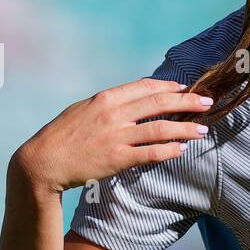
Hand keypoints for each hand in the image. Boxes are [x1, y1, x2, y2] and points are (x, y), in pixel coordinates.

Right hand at [14, 77, 213, 193]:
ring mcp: (116, 136)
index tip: (187, 89)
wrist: (42, 161)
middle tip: (207, 103)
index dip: (170, 87)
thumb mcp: (83, 110)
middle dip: (188, 102)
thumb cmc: (62, 136)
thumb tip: (133, 100)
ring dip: (185, 129)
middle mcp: (114, 114)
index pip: (146, 87)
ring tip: (202, 130)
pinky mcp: (117, 159)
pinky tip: (182, 150)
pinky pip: (150, 153)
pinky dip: (169, 151)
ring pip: (161, 129)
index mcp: (106, 98)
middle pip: (160, 104)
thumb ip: (110, 105)